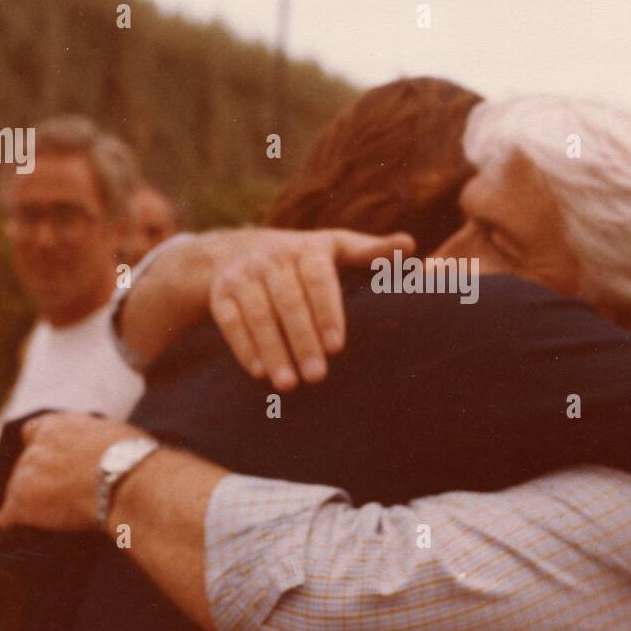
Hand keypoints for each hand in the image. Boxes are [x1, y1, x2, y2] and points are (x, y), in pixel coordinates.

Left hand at [0, 413, 144, 532]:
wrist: (127, 480)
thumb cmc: (132, 459)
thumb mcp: (112, 435)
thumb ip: (93, 440)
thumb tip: (101, 449)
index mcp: (57, 426)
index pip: (33, 433)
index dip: (42, 449)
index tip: (55, 462)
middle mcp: (35, 446)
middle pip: (26, 465)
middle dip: (40, 479)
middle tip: (64, 494)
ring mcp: (25, 474)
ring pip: (17, 491)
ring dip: (32, 502)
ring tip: (58, 515)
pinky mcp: (21, 502)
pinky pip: (9, 516)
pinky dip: (19, 523)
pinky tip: (32, 530)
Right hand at [207, 227, 414, 390]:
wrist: (240, 248)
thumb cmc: (305, 258)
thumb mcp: (337, 248)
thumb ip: (372, 252)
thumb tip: (410, 245)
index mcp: (308, 247)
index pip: (317, 279)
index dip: (327, 312)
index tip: (337, 347)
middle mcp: (272, 256)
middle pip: (287, 300)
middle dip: (301, 340)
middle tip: (317, 377)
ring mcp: (243, 274)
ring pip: (257, 313)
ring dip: (272, 350)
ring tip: (288, 385)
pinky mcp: (221, 292)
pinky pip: (229, 320)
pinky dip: (242, 347)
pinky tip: (259, 373)